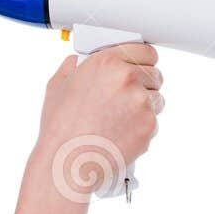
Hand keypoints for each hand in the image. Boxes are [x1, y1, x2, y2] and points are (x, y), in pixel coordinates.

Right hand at [35, 44, 163, 192]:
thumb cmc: (60, 128)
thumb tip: (77, 61)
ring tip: (121, 119)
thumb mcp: (57, 87)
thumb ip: (72, 67)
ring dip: (145, 106)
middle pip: (154, 74)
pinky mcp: (149, 125)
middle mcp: (127, 77)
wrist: (69, 163)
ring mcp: (141, 101)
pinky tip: (122, 133)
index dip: (142, 60)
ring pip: (157, 98)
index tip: (140, 66)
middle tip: (127, 98)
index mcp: (106, 62)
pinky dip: (142, 127)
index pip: (145, 50)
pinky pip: (154, 121)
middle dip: (144, 84)